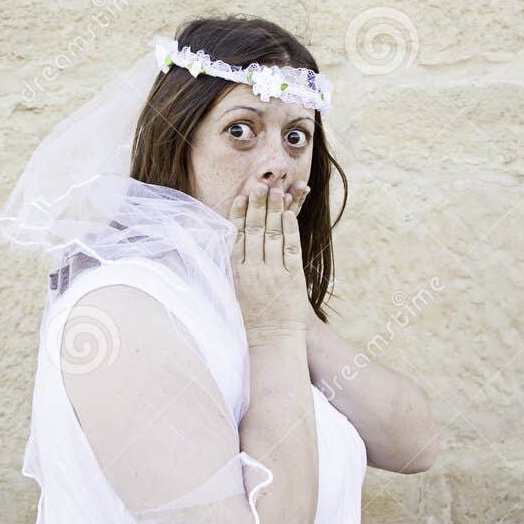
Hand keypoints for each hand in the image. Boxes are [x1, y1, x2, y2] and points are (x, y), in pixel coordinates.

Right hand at [230, 181, 310, 340]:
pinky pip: (290, 249)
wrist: (272, 340)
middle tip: (260, 183)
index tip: (241, 196)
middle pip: (254, 230)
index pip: (237, 236)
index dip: (239, 214)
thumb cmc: (252, 317)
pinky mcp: (292, 278)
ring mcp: (273, 273)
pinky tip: (289, 214)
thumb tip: (232, 242)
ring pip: (272, 235)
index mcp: (236, 272)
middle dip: (257, 205)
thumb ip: (235, 267)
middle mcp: (253, 270)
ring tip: (276, 191)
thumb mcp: (235, 291)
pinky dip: (290, 230)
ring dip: (274, 211)